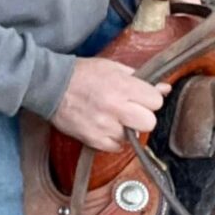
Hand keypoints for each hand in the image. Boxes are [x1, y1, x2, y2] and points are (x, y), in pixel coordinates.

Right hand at [51, 56, 169, 151]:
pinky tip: (104, 127)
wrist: (49, 86)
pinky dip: (113, 139)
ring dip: (126, 129)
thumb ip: (140, 78)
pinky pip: (117, 147)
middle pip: (149, 122)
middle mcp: (115, 107)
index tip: (139, 97)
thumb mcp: (111, 67)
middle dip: (142, 116)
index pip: (156, 101)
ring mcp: (104, 125)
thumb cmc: (81, 74)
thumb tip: (164, 88)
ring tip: (112, 118)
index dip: (148, 99)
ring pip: (133, 136)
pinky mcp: (93, 139)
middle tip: (129, 110)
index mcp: (121, 86)